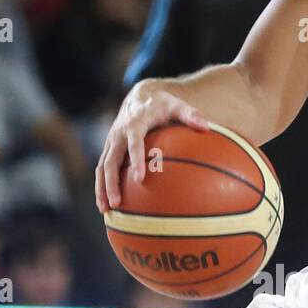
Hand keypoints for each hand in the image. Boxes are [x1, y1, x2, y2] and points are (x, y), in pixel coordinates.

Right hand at [95, 81, 209, 211]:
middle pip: (110, 160)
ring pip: (102, 168)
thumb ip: (190, 114)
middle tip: (117, 202)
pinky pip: (101, 170)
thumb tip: (206, 127)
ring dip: (101, 189)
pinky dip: (101, 188)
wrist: (139, 97)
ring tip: (106, 210)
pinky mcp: (108, 150)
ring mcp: (111, 143)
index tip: (140, 179)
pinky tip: (107, 207)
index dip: (136, 160)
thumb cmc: (162, 105)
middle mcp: (118, 134)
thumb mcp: (176, 105)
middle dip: (111, 182)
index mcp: (135, 123)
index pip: (134, 143)